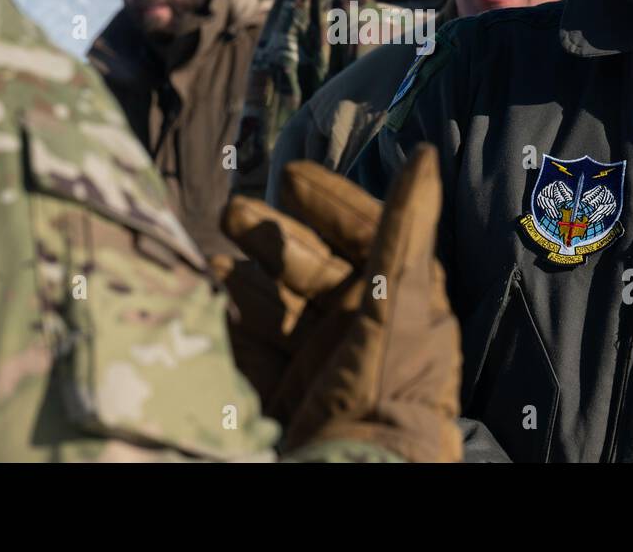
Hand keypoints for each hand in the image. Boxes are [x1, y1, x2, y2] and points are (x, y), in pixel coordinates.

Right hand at [215, 145, 460, 461]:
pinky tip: (208, 298)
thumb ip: (403, 229)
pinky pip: (253, 347)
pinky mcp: (286, 395)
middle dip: (273, 237)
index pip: (365, 236)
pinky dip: (229, 322)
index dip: (332, 202)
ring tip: (213, 257)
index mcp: (399, 302)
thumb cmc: (385, 389)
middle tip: (233, 211)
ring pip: (276, 304)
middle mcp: (360, 330)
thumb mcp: (396, 302)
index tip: (292, 175)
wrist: (350, 478)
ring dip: (245, 278)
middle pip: (311, 267)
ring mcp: (320, 363)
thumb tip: (425, 155)